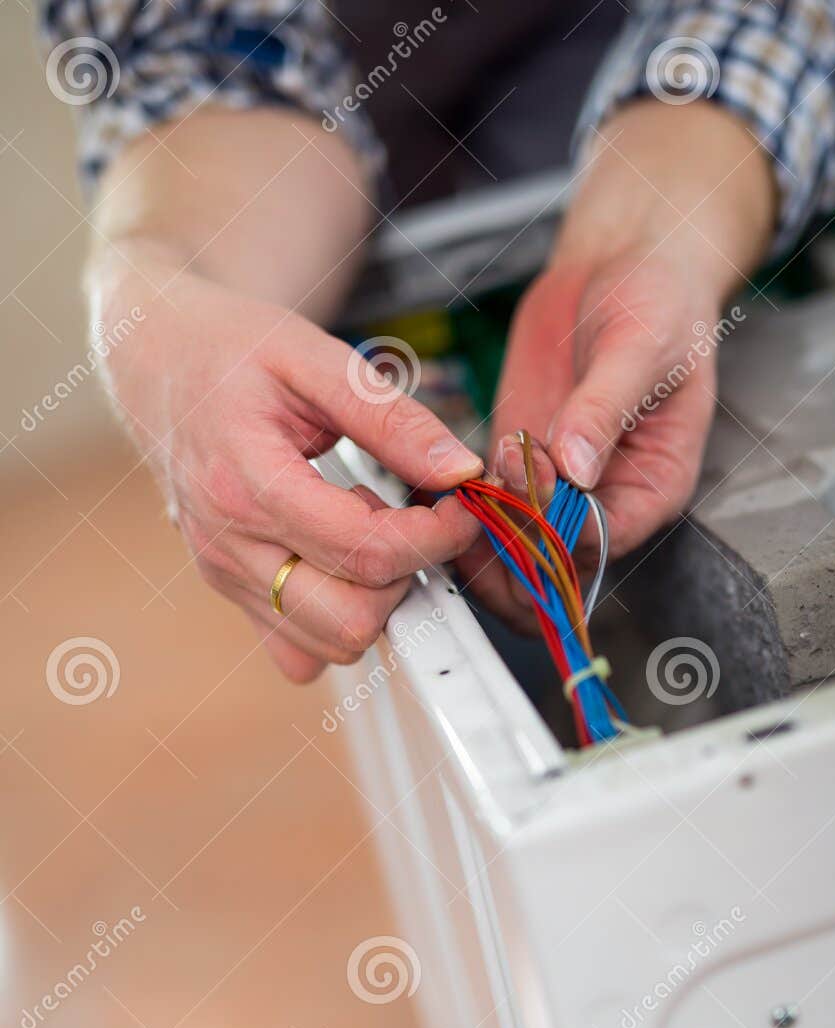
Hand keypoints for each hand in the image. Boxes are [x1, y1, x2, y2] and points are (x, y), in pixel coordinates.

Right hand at [94, 254, 481, 682]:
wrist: (155, 359)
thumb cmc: (232, 350)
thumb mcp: (317, 358)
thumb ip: (393, 419)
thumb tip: (461, 471)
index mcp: (247, 483)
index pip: (368, 551)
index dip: (436, 536)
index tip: (460, 503)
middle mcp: (228, 545)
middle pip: (354, 618)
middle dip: (408, 574)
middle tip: (411, 516)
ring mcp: (225, 576)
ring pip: (334, 644)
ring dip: (376, 597)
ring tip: (367, 527)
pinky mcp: (230, 592)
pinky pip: (301, 652)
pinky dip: (338, 621)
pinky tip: (339, 561)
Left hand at [455, 101, 774, 623]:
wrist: (619, 264)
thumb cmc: (657, 301)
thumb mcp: (641, 346)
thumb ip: (605, 408)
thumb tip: (577, 465)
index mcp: (652, 486)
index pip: (602, 541)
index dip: (558, 529)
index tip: (531, 488)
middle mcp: (606, 500)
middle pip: (556, 566)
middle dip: (514, 545)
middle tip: (486, 499)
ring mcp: (559, 487)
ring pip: (516, 552)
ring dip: (483, 533)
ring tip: (467, 486)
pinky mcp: (520, 465)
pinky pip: (489, 513)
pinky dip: (465, 510)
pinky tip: (448, 485)